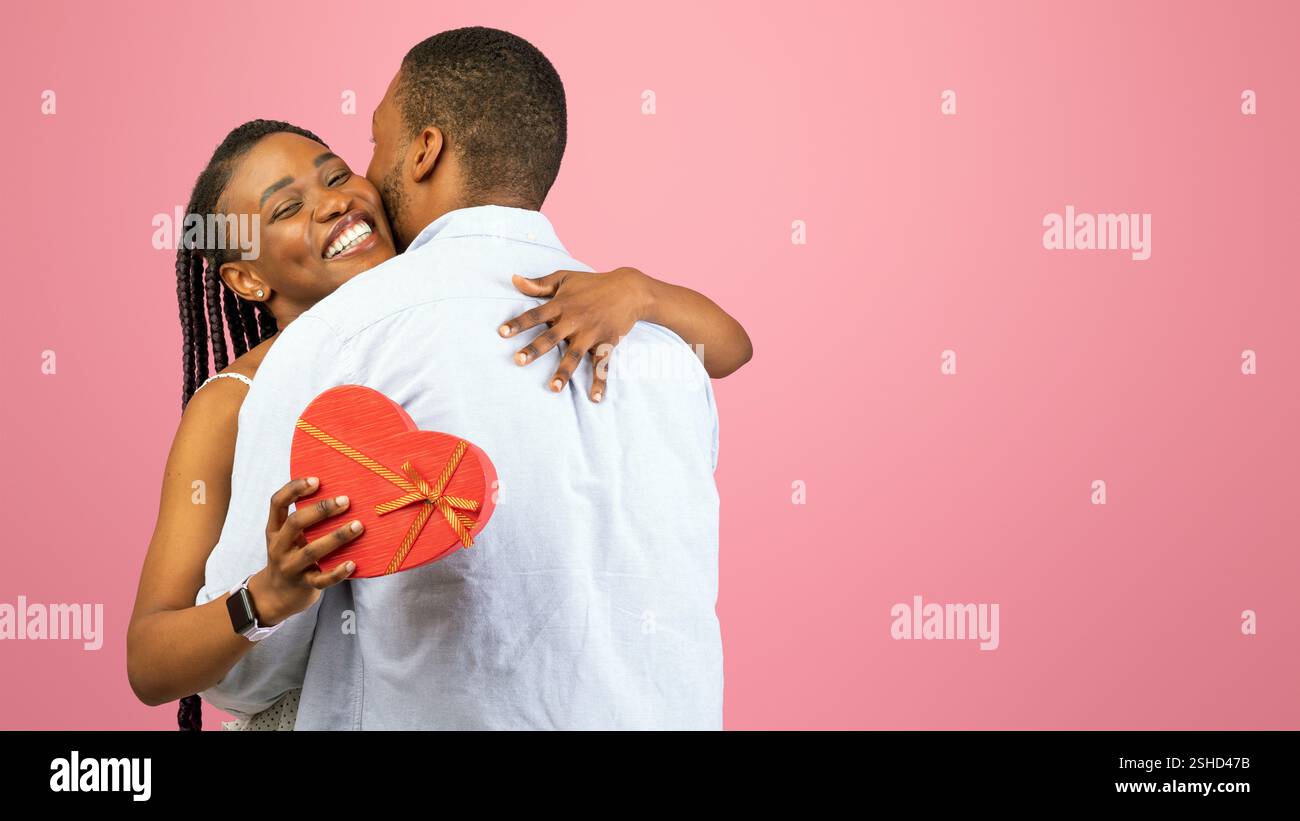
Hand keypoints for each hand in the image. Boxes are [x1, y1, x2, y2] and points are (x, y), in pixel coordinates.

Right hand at [245, 477, 361, 626]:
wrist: (275, 596)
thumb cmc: (291, 556)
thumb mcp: (288, 537)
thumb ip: (304, 520)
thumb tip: (339, 493)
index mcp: (275, 529)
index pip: (277, 503)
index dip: (294, 489)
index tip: (316, 480)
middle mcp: (279, 547)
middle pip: (296, 523)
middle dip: (321, 510)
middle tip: (345, 501)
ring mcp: (290, 567)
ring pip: (311, 552)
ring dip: (337, 537)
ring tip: (358, 526)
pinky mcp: (303, 585)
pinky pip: (321, 580)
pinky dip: (337, 572)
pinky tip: (353, 563)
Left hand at [498, 267, 652, 401]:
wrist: (629, 289)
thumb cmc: (593, 283)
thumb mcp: (564, 278)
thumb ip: (539, 284)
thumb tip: (514, 279)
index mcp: (562, 305)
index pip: (535, 315)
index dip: (518, 323)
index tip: (501, 333)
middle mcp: (575, 320)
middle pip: (551, 337)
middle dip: (535, 349)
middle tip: (519, 360)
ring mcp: (591, 333)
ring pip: (575, 355)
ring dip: (564, 372)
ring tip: (554, 388)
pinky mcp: (606, 343)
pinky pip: (602, 365)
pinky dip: (599, 382)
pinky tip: (595, 398)